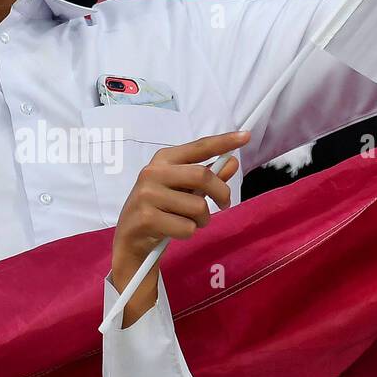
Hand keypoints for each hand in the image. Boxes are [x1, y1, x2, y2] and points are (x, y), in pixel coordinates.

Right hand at [110, 130, 247, 326]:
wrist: (130, 240)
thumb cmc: (159, 211)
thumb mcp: (183, 192)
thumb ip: (206, 178)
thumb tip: (232, 162)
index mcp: (163, 160)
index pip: (198, 147)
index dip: (223, 141)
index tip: (245, 136)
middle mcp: (152, 172)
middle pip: (203, 176)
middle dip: (221, 193)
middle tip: (224, 205)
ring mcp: (147, 194)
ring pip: (198, 206)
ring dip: (202, 220)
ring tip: (190, 222)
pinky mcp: (146, 218)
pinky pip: (187, 227)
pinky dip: (188, 233)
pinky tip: (173, 232)